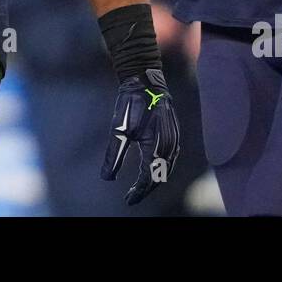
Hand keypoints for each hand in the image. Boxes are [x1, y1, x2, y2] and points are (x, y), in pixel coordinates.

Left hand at [101, 68, 180, 204]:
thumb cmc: (130, 104)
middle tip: (132, 196)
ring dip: (155, 180)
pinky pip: (171, 158)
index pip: (149, 178)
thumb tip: (106, 178)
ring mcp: (174, 139)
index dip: (138, 192)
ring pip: (168, 168)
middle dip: (146, 189)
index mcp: (155, 147)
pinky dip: (162, 168)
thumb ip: (114, 156)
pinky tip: (152, 169)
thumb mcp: (118, 130)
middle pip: (161, 177)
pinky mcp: (175, 133)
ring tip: (141, 187)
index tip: (128, 200)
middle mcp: (169, 145)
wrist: (145, 81)